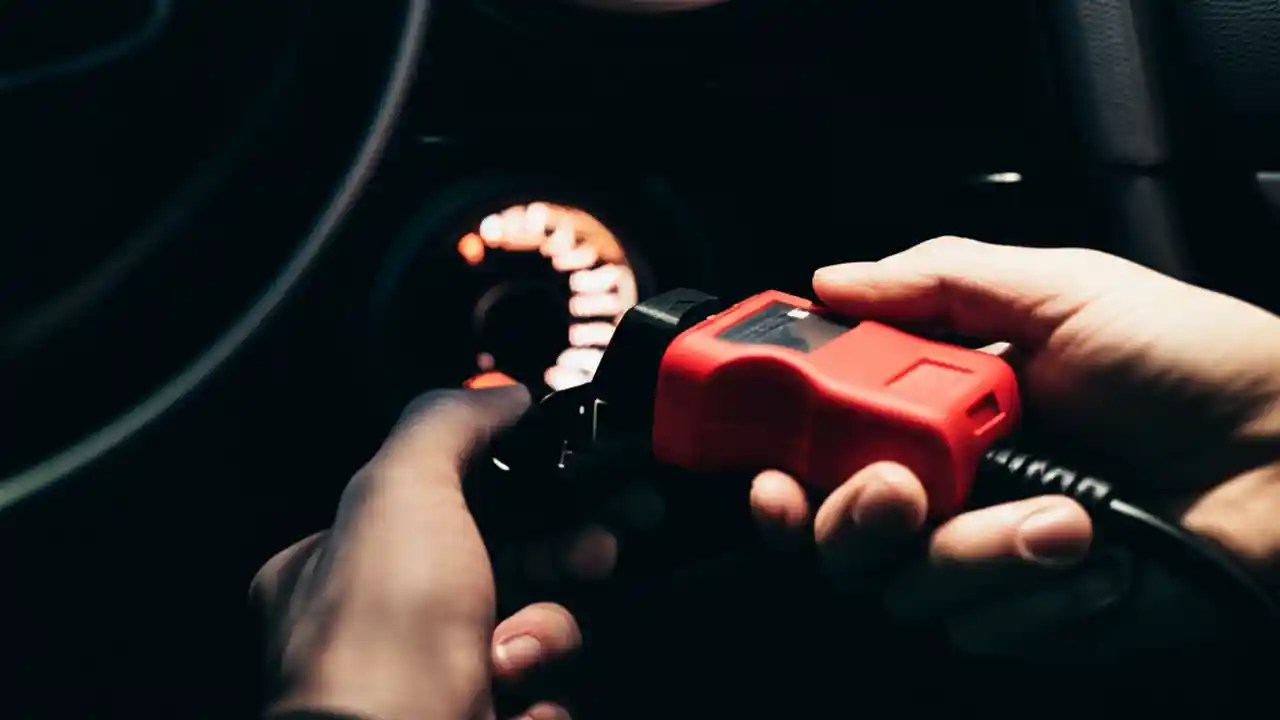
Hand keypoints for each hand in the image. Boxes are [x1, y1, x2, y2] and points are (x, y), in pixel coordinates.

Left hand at [250, 387, 599, 719]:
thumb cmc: (382, 634)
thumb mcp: (401, 487)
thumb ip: (448, 423)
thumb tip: (501, 397)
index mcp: (341, 561)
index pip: (444, 497)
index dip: (514, 480)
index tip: (569, 471)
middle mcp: (379, 625)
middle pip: (501, 559)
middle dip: (558, 549)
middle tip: (597, 545)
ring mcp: (430, 683)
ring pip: (530, 630)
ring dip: (545, 634)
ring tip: (516, 653)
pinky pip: (542, 699)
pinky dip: (543, 700)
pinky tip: (516, 703)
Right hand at [751, 237, 1279, 656]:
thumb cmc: (1192, 361)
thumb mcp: (1061, 290)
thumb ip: (938, 279)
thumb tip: (831, 278)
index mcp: (936, 409)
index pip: (819, 445)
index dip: (773, 463)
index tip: (764, 468)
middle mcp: (947, 487)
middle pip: (834, 534)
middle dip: (849, 519)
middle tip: (901, 489)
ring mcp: (987, 558)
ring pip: (904, 587)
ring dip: (976, 553)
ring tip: (1064, 513)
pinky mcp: (1033, 619)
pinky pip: (980, 629)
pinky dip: (1032, 597)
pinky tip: (1090, 555)